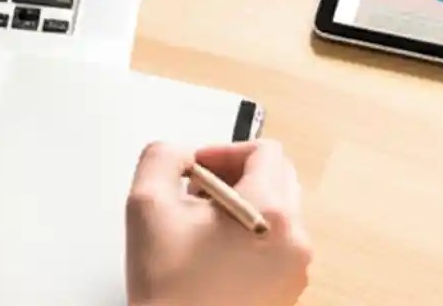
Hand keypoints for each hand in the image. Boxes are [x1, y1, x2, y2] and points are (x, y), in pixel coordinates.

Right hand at [125, 140, 311, 305]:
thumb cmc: (168, 289)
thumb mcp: (147, 204)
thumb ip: (162, 158)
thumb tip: (180, 155)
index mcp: (271, 215)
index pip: (265, 152)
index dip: (224, 150)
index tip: (197, 168)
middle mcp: (295, 242)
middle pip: (277, 179)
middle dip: (235, 176)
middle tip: (198, 193)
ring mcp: (294, 270)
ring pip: (278, 212)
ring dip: (241, 205)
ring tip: (202, 226)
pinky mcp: (286, 291)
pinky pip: (277, 245)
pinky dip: (249, 236)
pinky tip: (213, 252)